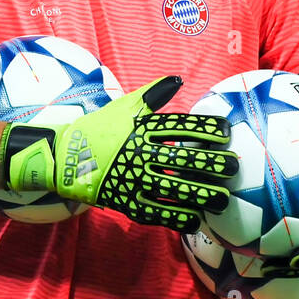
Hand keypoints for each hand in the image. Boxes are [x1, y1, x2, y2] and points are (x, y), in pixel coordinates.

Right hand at [0, 76, 238, 231]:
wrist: (64, 157)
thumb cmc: (99, 129)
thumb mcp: (125, 107)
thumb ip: (153, 94)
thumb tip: (178, 79)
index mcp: (141, 127)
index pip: (180, 126)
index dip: (206, 130)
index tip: (226, 134)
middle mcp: (139, 152)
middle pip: (183, 158)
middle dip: (212, 164)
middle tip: (233, 168)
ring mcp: (133, 178)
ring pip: (174, 188)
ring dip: (202, 194)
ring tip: (223, 199)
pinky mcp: (126, 201)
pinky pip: (157, 212)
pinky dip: (178, 217)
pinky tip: (195, 219)